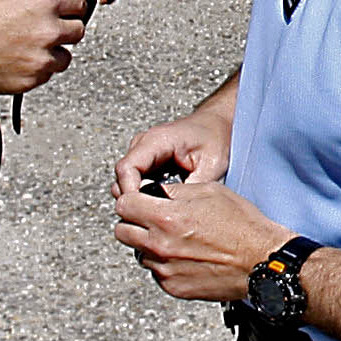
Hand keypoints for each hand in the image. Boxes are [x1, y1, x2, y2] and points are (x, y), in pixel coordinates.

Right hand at [0, 0, 86, 93]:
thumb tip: (46, 2)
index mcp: (44, 3)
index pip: (78, 2)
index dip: (71, 6)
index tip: (68, 10)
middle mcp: (48, 31)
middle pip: (77, 32)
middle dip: (64, 30)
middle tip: (47, 31)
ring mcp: (40, 58)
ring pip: (65, 58)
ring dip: (53, 54)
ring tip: (29, 49)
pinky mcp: (30, 80)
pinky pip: (45, 76)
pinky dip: (36, 71)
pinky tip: (18, 62)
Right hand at [113, 109, 233, 199]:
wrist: (218, 125)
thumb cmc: (216, 139)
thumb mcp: (212, 164)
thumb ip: (193, 186)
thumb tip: (176, 208)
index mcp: (157, 140)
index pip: (127, 168)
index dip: (130, 193)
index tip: (143, 211)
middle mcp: (143, 145)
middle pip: (122, 179)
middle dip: (136, 200)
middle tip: (158, 215)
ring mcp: (141, 153)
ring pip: (126, 183)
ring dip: (141, 198)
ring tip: (165, 207)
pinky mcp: (145, 162)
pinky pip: (136, 183)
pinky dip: (147, 195)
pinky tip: (166, 200)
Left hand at [113, 182, 290, 301]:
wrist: (262, 260)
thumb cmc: (242, 225)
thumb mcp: (210, 192)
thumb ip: (175, 191)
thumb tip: (154, 191)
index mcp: (166, 217)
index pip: (123, 205)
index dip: (131, 199)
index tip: (138, 200)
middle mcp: (159, 245)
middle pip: (122, 231)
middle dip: (133, 222)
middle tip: (152, 218)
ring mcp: (164, 269)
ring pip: (139, 253)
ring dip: (150, 244)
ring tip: (179, 239)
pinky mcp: (173, 287)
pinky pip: (156, 272)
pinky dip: (166, 263)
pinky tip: (188, 255)